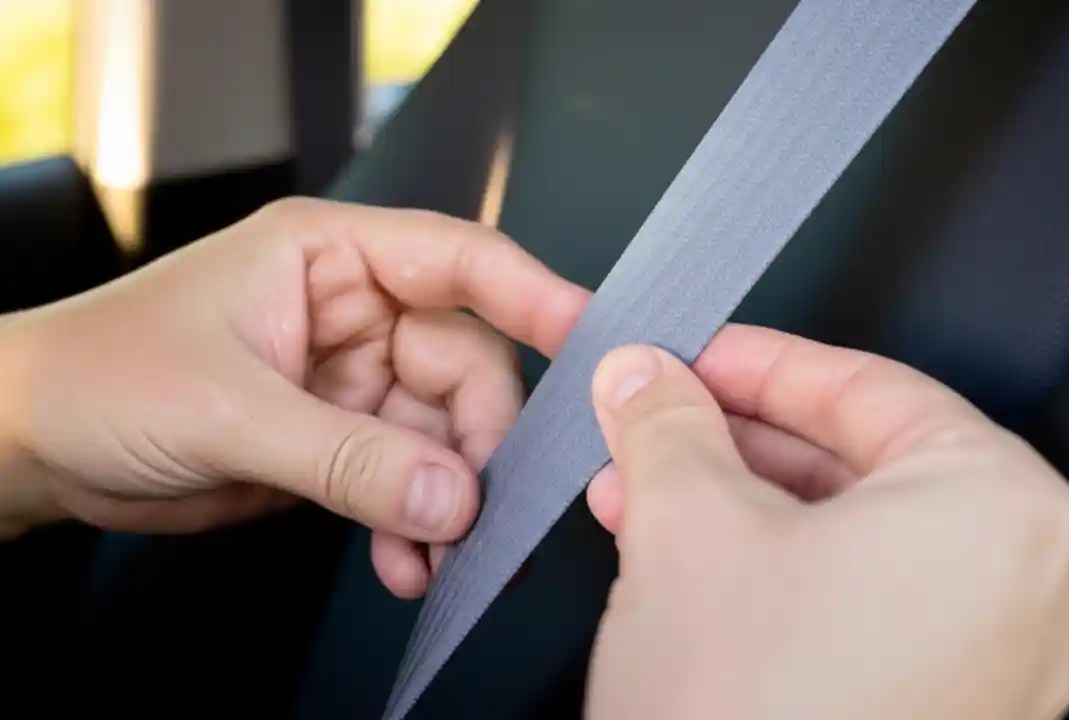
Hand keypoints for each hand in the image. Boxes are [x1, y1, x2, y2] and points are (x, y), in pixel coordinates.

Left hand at [0, 197, 587, 598]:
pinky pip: (409, 483)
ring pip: (447, 436)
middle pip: (469, 367)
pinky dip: (416, 526)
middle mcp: (356, 314)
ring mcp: (352, 382)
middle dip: (484, 442)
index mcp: (331, 258)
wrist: (35, 446)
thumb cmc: (100, 375)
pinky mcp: (341, 443)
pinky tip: (408, 564)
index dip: (532, 295)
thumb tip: (455, 496)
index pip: (459, 261)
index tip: (589, 339)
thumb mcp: (228, 409)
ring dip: (453, 500)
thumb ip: (347, 456)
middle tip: (483, 508)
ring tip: (444, 555)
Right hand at [583, 325, 1068, 718]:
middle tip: (658, 422)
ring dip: (741, 509)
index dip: (760, 363)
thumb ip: (669, 422)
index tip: (693, 358)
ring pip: (853, 544)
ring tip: (645, 493)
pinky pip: (864, 613)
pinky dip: (779, 578)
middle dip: (735, 442)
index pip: (870, 388)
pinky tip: (689, 567)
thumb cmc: (748, 717)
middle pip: (861, 467)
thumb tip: (646, 376)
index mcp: (1000, 510)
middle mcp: (1028, 590)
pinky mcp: (951, 719)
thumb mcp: (687, 524)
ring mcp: (999, 667)